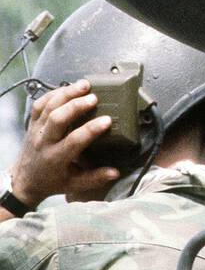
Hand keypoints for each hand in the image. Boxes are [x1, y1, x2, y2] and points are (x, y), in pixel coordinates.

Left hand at [9, 81, 116, 206]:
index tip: (107, 120)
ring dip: (66, 93)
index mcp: (56, 158)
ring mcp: (36, 130)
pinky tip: (68, 87)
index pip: (75, 140)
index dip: (91, 129)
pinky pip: (39, 103)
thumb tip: (115, 172)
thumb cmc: (52, 182)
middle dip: (76, 106)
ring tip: (84, 85)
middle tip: (94, 98)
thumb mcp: (74, 185)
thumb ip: (95, 178)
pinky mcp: (32, 123)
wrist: (24, 181)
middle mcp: (44, 142)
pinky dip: (53, 93)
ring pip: (48, 107)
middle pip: (58, 119)